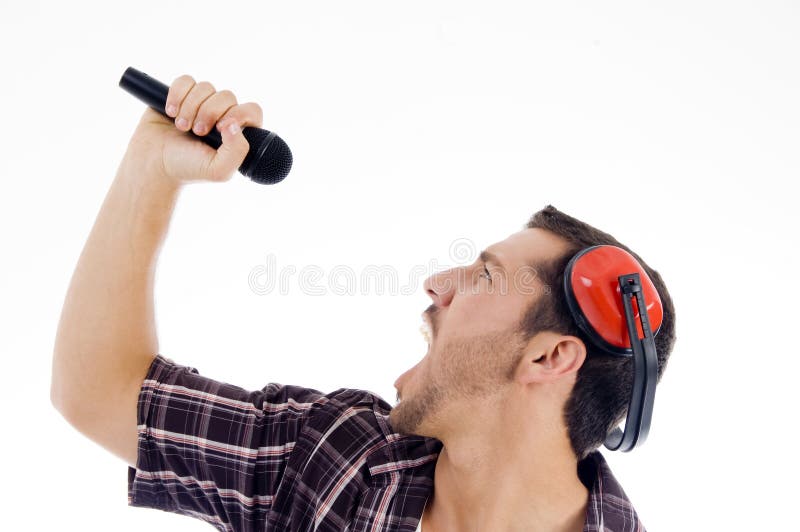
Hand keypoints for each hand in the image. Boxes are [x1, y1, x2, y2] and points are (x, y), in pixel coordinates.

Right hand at [123, 74, 263, 185]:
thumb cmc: (188, 168)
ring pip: (205, 87)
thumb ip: (236, 151)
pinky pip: (185, 81)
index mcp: (237, 133)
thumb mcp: (218, 170)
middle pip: (227, 96)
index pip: (252, 111)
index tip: (221, 127)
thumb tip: (235, 125)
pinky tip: (170, 112)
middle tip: (197, 132)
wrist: (154, 164)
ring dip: (190, 107)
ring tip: (181, 127)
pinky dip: (177, 94)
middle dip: (209, 113)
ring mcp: (202, 104)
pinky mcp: (181, 95)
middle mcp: (222, 115)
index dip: (239, 114)